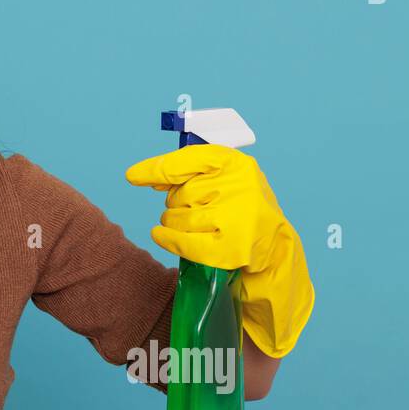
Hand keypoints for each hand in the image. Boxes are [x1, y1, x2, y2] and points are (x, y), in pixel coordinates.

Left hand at [123, 143, 284, 271]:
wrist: (275, 246)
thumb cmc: (240, 208)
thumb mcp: (225, 180)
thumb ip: (190, 174)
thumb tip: (145, 176)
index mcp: (236, 164)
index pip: (187, 160)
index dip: (156, 168)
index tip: (133, 176)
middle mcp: (238, 187)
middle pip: (179, 194)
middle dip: (177, 203)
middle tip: (196, 210)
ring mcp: (234, 218)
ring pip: (176, 218)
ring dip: (174, 223)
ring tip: (193, 225)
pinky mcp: (229, 248)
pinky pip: (181, 241)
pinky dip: (167, 239)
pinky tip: (161, 235)